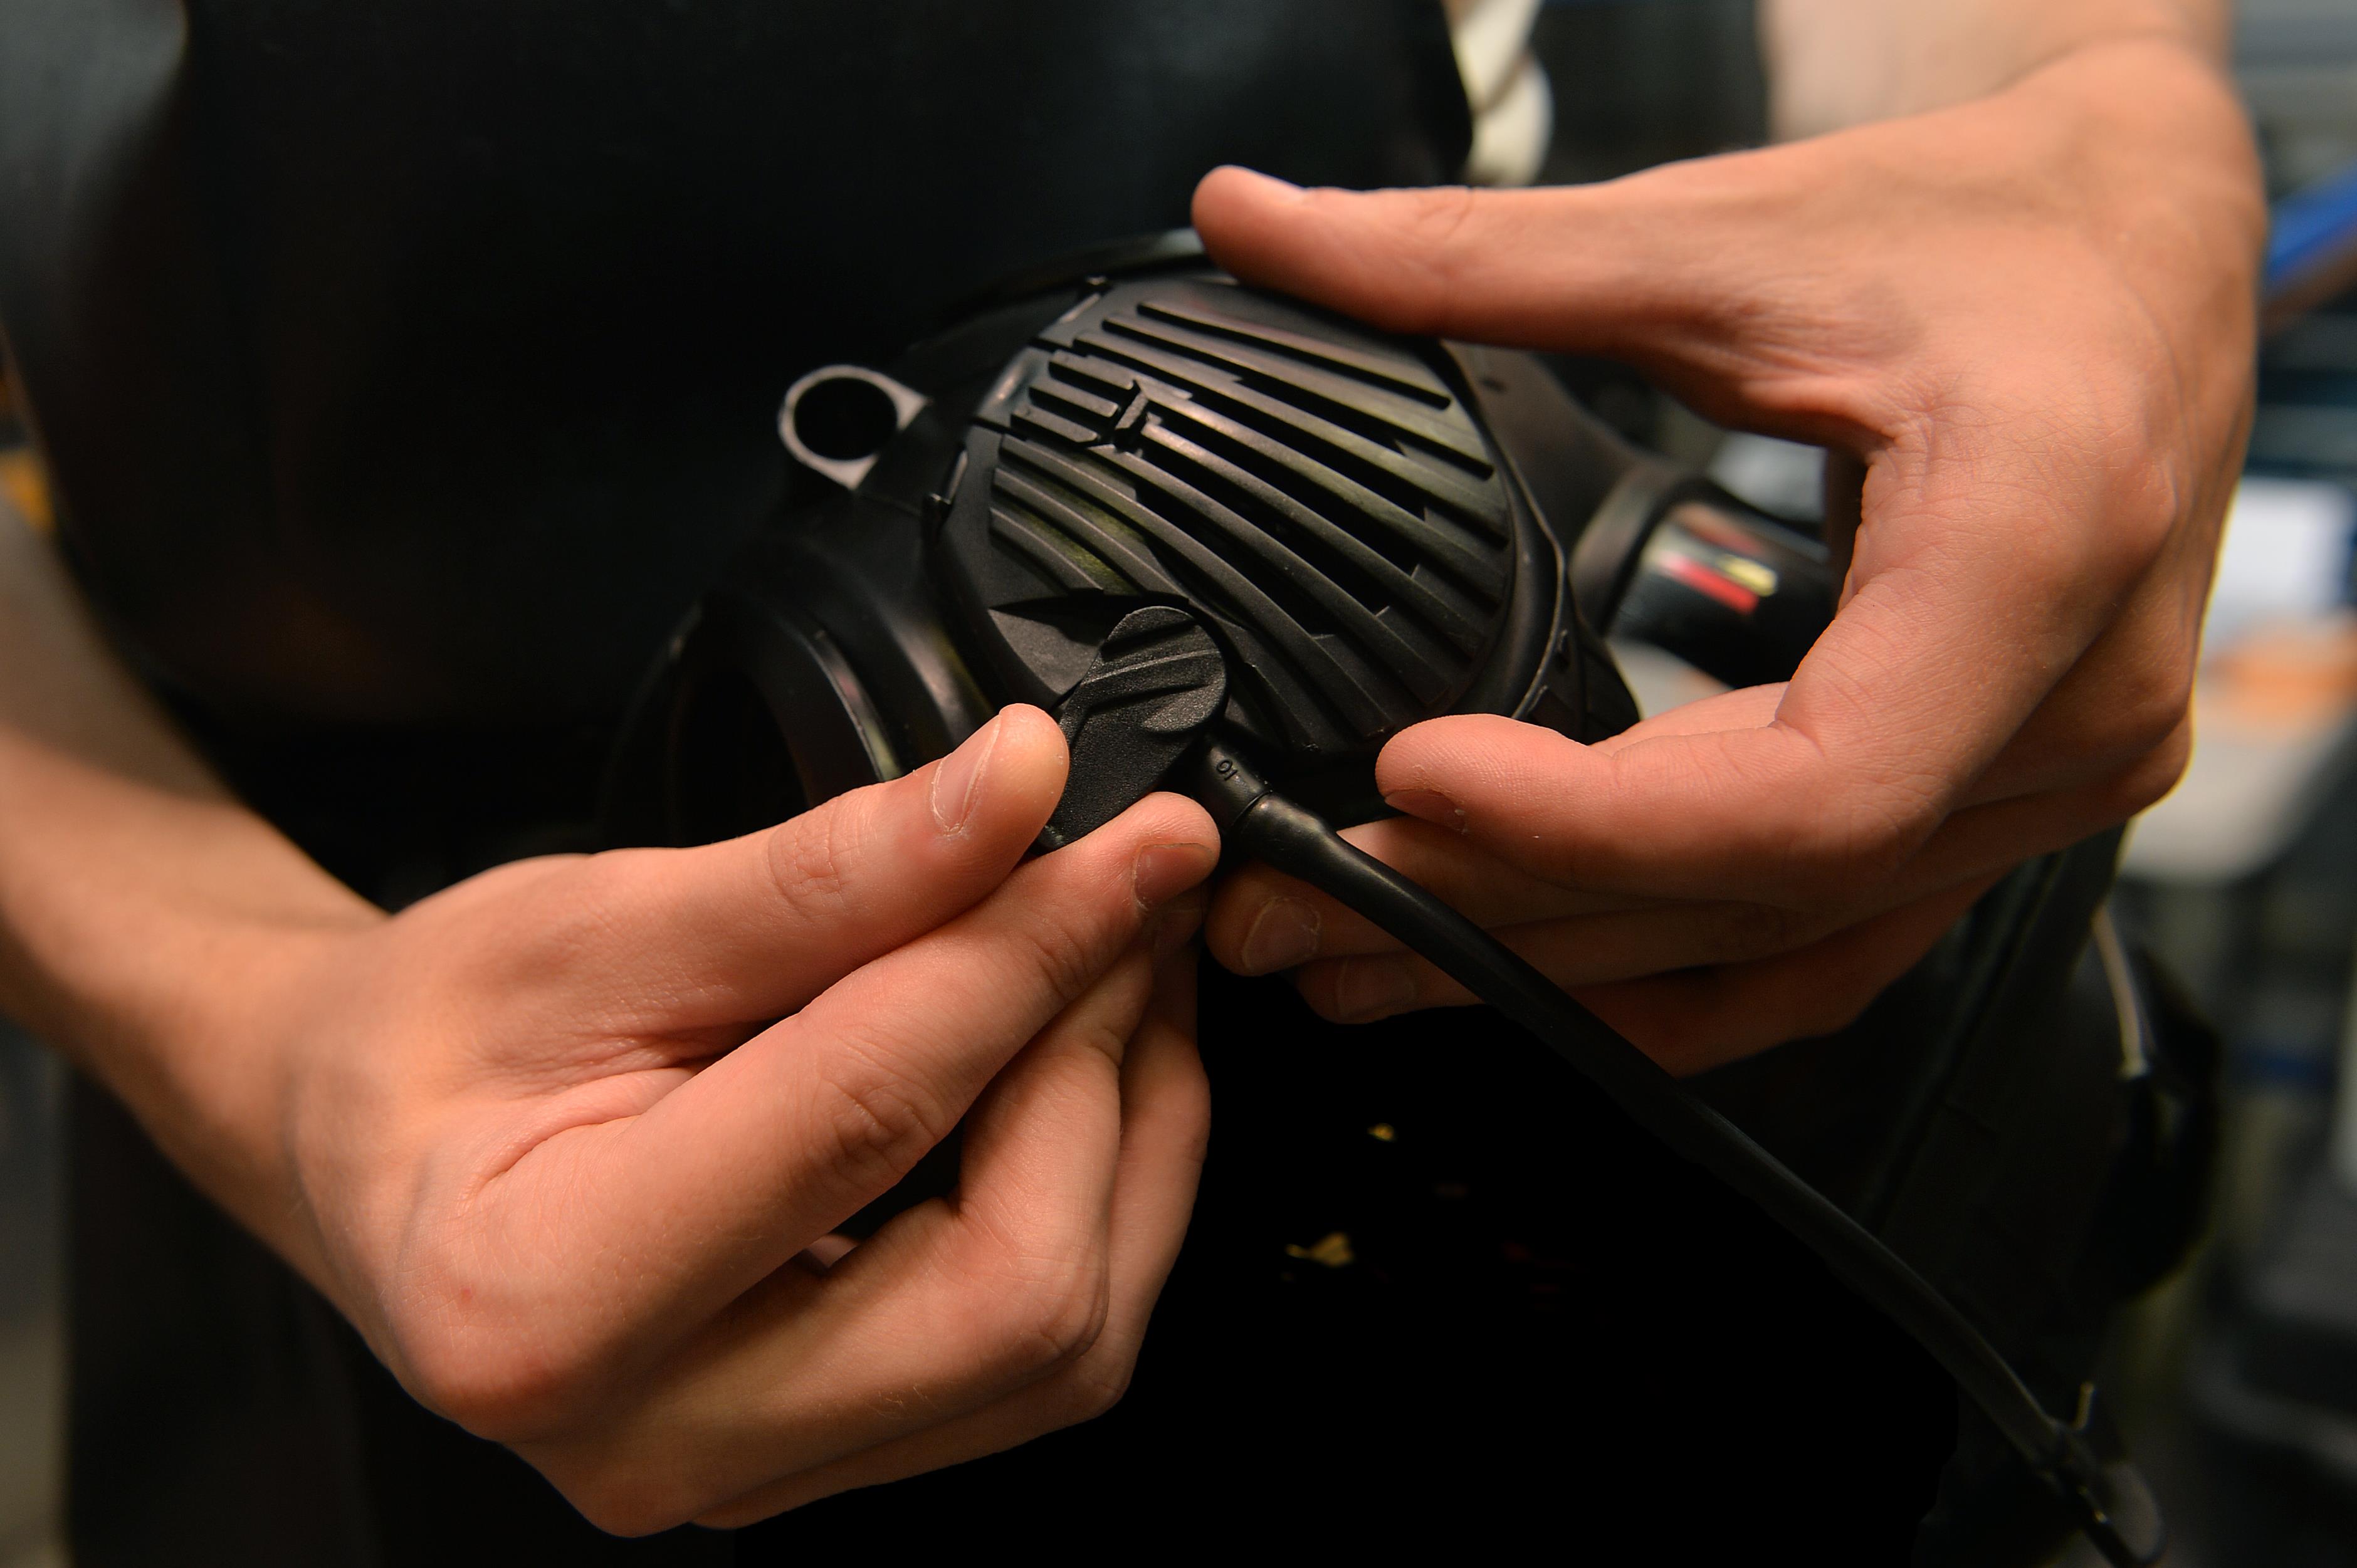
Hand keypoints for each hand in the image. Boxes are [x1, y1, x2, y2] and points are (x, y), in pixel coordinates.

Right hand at [256, 706, 1217, 1530]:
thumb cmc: (442, 1034)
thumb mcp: (600, 920)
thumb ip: (823, 872)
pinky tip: (1081, 1071)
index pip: (867, 1118)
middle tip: (1131, 908)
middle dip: (1099, 1071)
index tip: (1131, 840)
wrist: (365, 1141)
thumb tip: (1018, 789)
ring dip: (1129, 1138)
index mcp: (543, 1300)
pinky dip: (1098, 1202)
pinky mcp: (825, 1454)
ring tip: (1117, 971)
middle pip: (1005, 1292)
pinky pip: (1033, 1361)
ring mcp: (749, 1473)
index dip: (1027, 954)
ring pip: (1055, 1346)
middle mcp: (653, 1442)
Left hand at [1195, 38, 2260, 1073]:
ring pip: (1781, 935)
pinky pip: (1835, 933)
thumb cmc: (1994, 224)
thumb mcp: (1731, 232)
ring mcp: (2056, 774)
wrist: (2140, 237)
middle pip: (1758, 882)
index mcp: (2036, 552)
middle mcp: (2073, 704)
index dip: (1590, 825)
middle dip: (1505, 907)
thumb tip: (1259, 225)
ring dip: (1561, 964)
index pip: (1808, 792)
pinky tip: (1544, 985)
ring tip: (1362, 959)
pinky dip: (1680, 972)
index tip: (1412, 774)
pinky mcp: (2006, 791)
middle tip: (1296, 909)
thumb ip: (1479, 252)